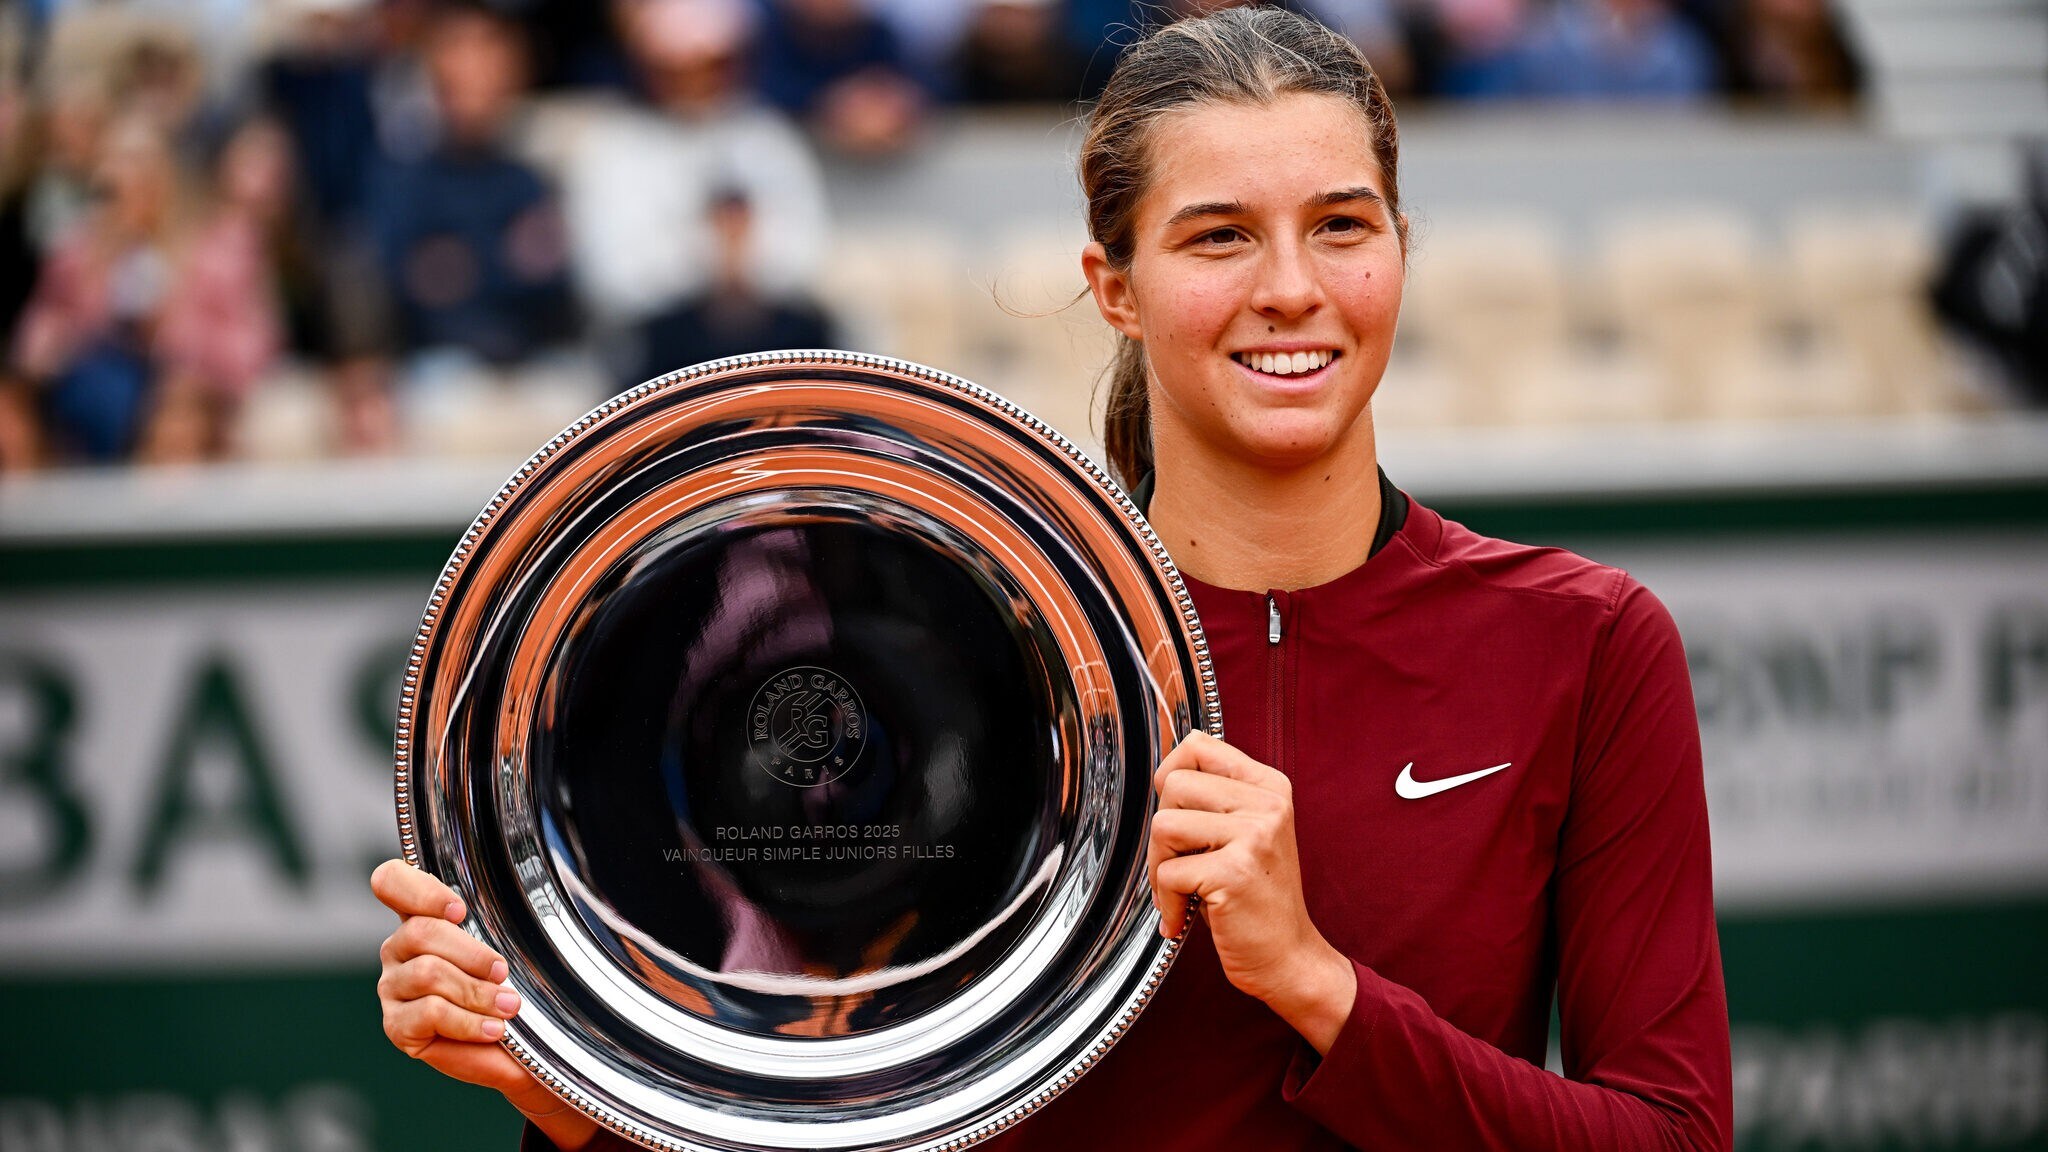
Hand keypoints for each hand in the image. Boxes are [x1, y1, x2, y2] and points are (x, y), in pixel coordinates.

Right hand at [371, 859, 598, 1148]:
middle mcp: (399, 948)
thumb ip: (494, 921)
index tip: (460, 911)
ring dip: (476, 991)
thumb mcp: (509, 947)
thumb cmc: (510, 988)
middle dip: (472, 953)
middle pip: (420, 931)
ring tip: (509, 1006)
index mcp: (421, 917)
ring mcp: (393, 987)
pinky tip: (493, 1029)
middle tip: (503, 971)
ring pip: (427, 973)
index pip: (391, 881)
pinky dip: (469, 1022)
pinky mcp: (397, 1026)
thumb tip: (509, 900)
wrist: (520, 1050)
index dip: (420, 891)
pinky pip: (429, 1013)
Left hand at [1147, 732, 1355, 1052]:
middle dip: (1163, 832)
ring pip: (1164, 824)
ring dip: (1160, 867)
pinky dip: (1168, 902)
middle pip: (1173, 784)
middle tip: (1181, 867)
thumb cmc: (1255, 899)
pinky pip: (1169, 873)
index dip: (1170, 775)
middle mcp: (1267, 803)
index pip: (1198, 744)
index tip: (1177, 813)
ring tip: (1183, 891)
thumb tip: (1165, 768)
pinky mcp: (1236, 871)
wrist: (1290, 958)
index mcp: (1269, 786)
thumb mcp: (1244, 834)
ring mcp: (1254, 835)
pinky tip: (1186, 918)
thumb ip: (1215, 798)